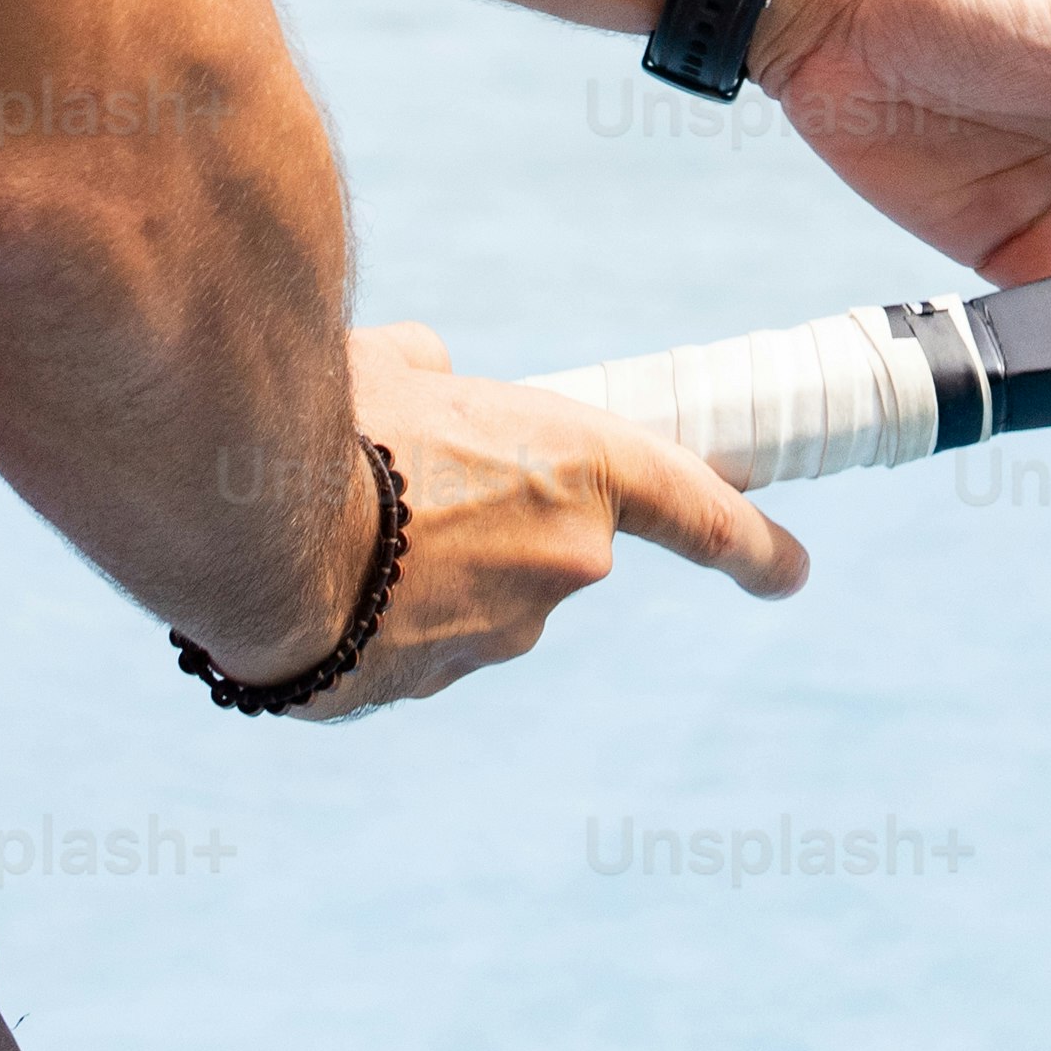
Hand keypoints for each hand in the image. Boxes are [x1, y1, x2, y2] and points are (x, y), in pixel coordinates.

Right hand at [263, 324, 806, 718]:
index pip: (699, 511)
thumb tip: (430, 371)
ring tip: (334, 517)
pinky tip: (317, 575)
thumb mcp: (399, 364)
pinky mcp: (433, 686)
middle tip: (400, 474)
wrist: (258, 534)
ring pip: (476, 591)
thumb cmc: (336, 424)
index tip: (792, 571)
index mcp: (582, 468)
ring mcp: (502, 635)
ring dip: (421, 564)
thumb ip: (436, 371)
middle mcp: (565, 562)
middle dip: (487, 518)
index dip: (752, 543)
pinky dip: (380, 612)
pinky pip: (418, 638)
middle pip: (549, 542)